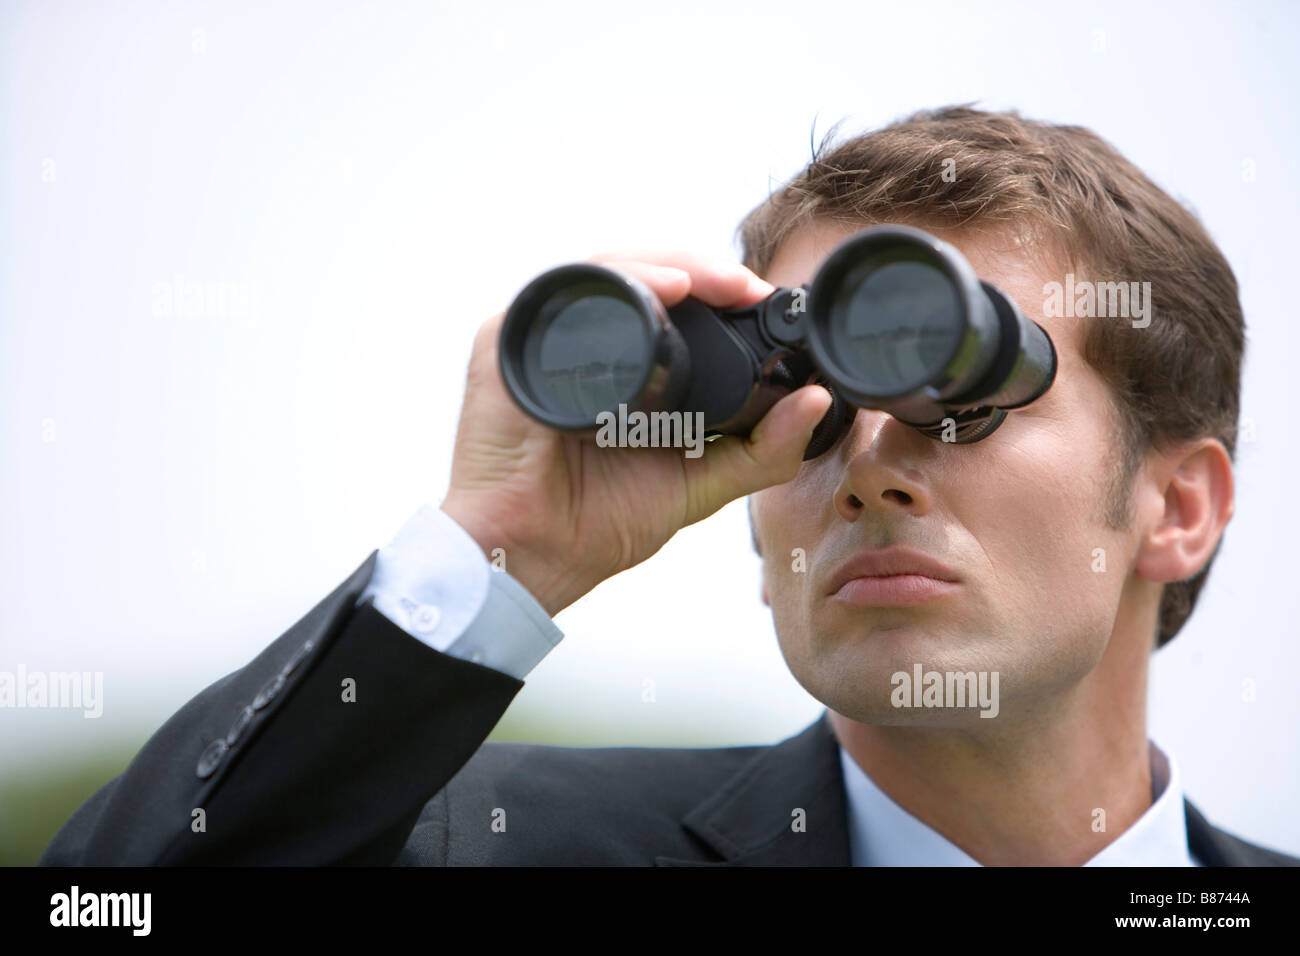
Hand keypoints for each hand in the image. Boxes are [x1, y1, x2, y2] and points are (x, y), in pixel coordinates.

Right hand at [440, 251, 832, 615]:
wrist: (533, 556)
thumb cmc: (598, 521)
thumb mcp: (702, 481)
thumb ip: (764, 449)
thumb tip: (819, 402)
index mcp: (621, 362)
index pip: (671, 302)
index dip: (720, 292)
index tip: (766, 302)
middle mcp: (580, 340)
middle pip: (644, 274)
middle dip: (704, 271)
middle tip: (751, 289)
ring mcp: (542, 337)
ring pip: (611, 270)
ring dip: (672, 264)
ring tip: (720, 284)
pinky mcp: (506, 341)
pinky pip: (570, 292)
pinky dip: (623, 281)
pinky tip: (664, 291)